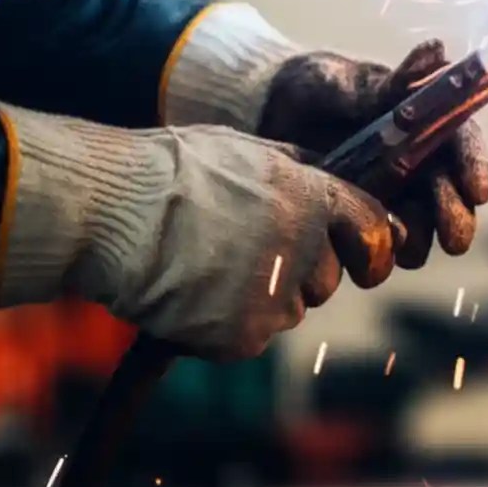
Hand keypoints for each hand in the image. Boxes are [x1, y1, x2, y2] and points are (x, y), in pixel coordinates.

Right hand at [0, 103, 394, 359]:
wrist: (112, 212)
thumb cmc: (173, 172)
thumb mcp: (250, 149)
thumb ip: (302, 169)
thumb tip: (339, 178)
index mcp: (312, 197)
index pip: (374, 229)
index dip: (373, 246)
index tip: (370, 259)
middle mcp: (305, 247)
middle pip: (329, 278)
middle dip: (301, 272)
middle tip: (246, 252)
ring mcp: (276, 294)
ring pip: (292, 308)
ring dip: (264, 297)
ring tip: (209, 267)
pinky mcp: (244, 335)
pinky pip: (252, 337)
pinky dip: (226, 326)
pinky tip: (192, 295)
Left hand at [255, 40, 487, 268]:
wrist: (263, 117)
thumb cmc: (311, 87)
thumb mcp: (341, 80)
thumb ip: (385, 83)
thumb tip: (436, 50)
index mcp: (425, 120)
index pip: (463, 142)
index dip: (475, 167)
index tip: (478, 192)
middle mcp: (419, 161)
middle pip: (454, 195)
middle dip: (457, 218)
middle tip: (453, 239)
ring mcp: (394, 195)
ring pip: (424, 230)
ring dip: (420, 241)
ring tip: (402, 243)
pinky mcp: (366, 221)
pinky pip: (384, 247)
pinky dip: (381, 251)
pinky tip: (366, 248)